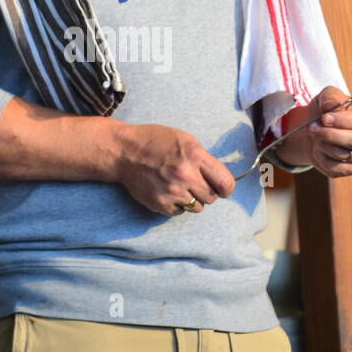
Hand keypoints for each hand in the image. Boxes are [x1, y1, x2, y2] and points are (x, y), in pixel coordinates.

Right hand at [114, 122, 234, 215]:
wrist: (124, 152)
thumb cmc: (154, 141)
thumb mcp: (184, 139)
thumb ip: (203, 158)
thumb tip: (216, 176)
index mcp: (195, 156)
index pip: (225, 182)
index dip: (227, 188)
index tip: (223, 189)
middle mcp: (186, 176)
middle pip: (212, 197)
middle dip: (207, 192)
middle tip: (196, 184)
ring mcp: (172, 191)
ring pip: (197, 207)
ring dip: (193, 200)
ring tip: (180, 187)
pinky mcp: (160, 203)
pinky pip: (180, 212)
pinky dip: (177, 205)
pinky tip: (169, 192)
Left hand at [303, 85, 351, 177]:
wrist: (318, 130)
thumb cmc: (328, 110)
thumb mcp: (328, 96)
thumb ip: (330, 97)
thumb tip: (330, 106)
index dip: (342, 120)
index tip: (324, 118)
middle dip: (330, 134)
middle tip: (313, 127)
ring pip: (343, 155)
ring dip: (323, 144)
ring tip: (316, 135)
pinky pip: (336, 168)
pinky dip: (322, 157)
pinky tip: (319, 148)